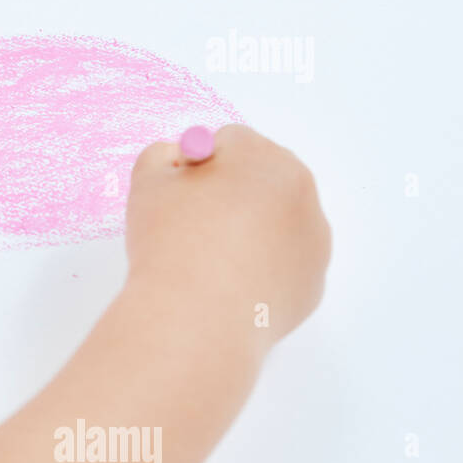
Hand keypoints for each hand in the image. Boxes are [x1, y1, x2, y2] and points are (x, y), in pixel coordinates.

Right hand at [124, 124, 330, 351]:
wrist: (196, 319)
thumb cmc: (170, 242)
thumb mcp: (147, 183)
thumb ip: (161, 155)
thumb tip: (181, 160)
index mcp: (264, 159)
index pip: (231, 142)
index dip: (198, 165)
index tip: (177, 195)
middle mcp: (302, 193)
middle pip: (263, 178)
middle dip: (231, 193)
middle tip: (193, 227)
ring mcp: (314, 242)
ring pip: (277, 223)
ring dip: (250, 230)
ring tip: (209, 263)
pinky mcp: (313, 284)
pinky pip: (284, 265)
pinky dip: (261, 270)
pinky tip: (228, 288)